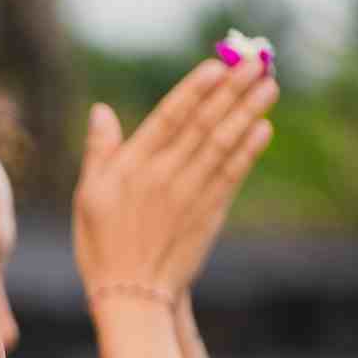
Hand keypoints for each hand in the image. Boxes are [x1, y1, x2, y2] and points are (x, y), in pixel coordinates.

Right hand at [73, 58, 276, 302]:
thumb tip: (101, 111)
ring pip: (223, 146)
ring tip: (269, 86)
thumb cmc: (102, 244)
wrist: (132, 295)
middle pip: (202, 125)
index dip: (193, 91)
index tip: (216, 66)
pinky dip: (249, 151)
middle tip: (255, 63)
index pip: (168, 120)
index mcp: (130, 169)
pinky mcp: (209, 214)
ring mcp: (189, 195)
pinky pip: (232, 175)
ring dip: (248, 113)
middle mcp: (163, 178)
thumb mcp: (88, 197)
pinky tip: (263, 128)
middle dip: (231, 92)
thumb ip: (99, 151)